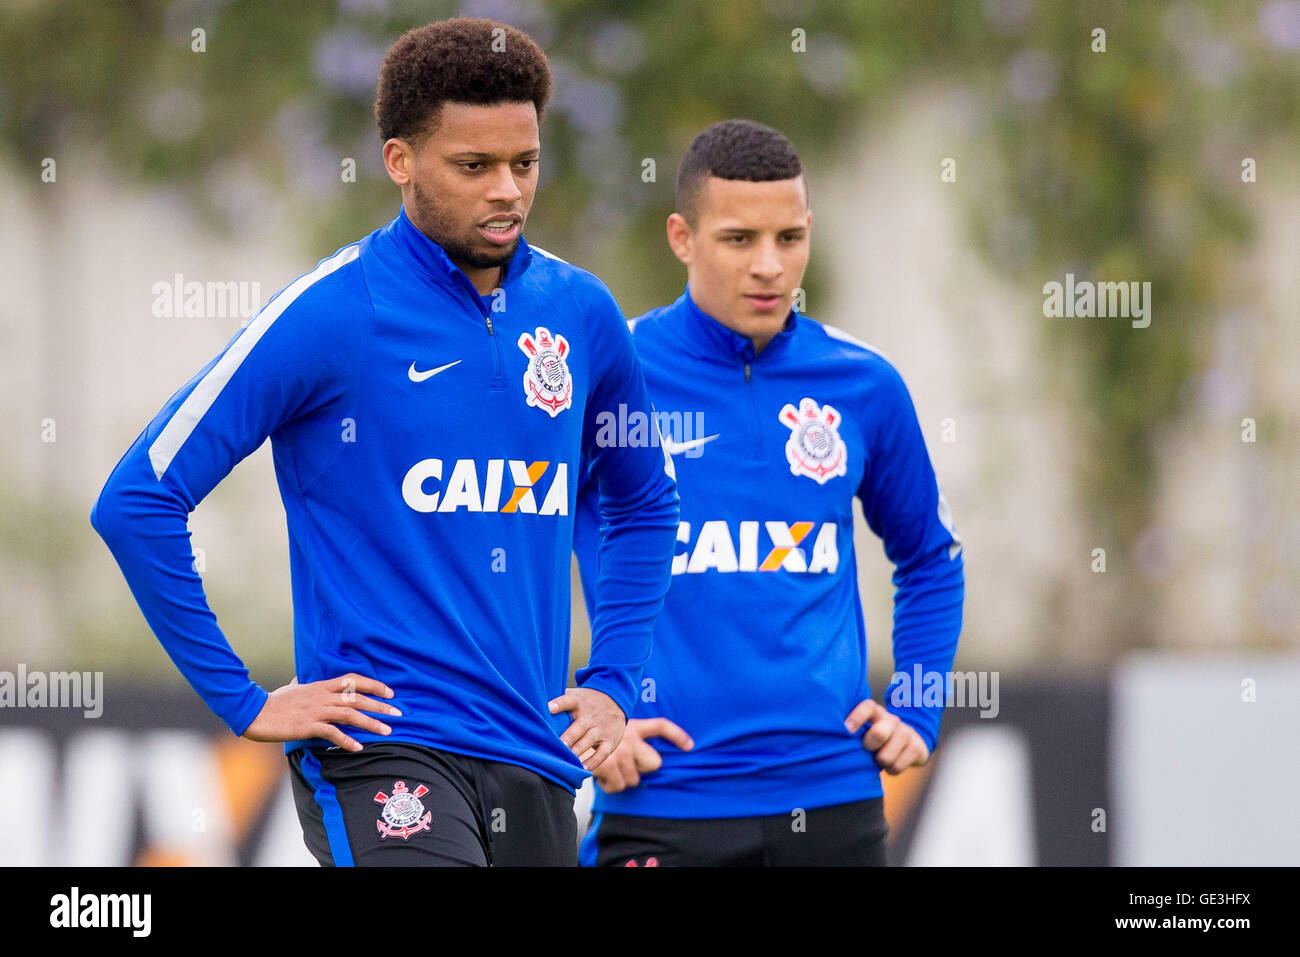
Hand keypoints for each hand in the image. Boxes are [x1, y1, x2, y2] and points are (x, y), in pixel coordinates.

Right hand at [242, 674, 400, 752]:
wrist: (255, 712)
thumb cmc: (273, 701)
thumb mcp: (290, 688)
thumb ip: (299, 683)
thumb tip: (298, 679)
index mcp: (321, 685)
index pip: (353, 680)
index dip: (373, 684)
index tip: (390, 692)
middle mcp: (323, 696)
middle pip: (358, 698)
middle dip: (380, 705)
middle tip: (399, 713)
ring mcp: (316, 710)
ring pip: (350, 715)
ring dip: (370, 723)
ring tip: (387, 730)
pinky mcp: (308, 726)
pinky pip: (332, 733)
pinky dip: (347, 740)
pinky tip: (358, 747)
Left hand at [548, 687, 625, 770]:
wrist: (616, 699)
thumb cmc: (586, 701)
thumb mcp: (575, 695)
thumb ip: (557, 700)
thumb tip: (532, 705)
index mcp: (579, 702)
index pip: (568, 701)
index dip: (558, 704)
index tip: (548, 708)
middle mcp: (590, 716)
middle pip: (579, 727)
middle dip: (568, 737)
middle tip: (558, 746)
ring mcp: (601, 729)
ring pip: (588, 740)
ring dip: (577, 751)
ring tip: (567, 761)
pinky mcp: (610, 741)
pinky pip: (602, 753)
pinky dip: (593, 762)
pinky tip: (582, 768)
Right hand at [594, 717, 693, 794]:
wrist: (563, 733)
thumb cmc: (586, 734)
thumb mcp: (610, 729)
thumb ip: (628, 739)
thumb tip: (644, 761)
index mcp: (632, 726)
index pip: (660, 726)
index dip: (677, 736)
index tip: (690, 746)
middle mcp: (629, 737)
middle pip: (653, 764)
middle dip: (638, 769)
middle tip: (621, 764)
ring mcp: (620, 751)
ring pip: (633, 780)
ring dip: (619, 779)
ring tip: (605, 767)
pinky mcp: (607, 764)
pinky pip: (617, 787)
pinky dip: (607, 786)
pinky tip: (597, 774)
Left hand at [844, 698, 929, 774]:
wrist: (910, 743)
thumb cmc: (877, 739)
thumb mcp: (866, 730)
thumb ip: (852, 732)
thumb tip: (830, 741)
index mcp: (876, 713)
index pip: (868, 707)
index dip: (857, 717)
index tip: (847, 730)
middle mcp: (891, 720)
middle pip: (879, 733)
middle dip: (869, 745)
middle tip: (868, 748)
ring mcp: (906, 733)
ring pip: (886, 756)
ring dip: (880, 762)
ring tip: (880, 758)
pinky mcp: (917, 747)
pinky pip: (897, 766)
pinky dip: (891, 769)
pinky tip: (891, 764)